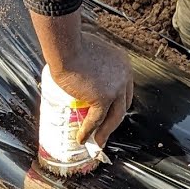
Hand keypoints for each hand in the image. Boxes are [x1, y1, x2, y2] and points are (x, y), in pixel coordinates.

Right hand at [31, 11, 133, 147]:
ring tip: (96, 142)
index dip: (116, 104)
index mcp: (123, 65)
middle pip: (122, 105)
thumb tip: (79, 72)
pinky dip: (89, 131)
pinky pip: (97, 119)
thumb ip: (91, 63)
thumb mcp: (89, 53)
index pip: (124, 90)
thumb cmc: (70, 46)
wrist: (65, 47)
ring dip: (105, 132)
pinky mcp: (104, 97)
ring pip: (114, 117)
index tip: (107, 114)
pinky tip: (82, 138)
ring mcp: (116, 88)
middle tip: (103, 131)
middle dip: (113, 121)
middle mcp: (124, 77)